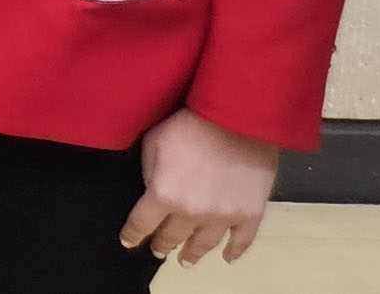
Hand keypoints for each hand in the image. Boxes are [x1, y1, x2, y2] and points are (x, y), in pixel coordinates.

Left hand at [121, 107, 278, 264]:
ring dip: (192, 253)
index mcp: (163, 196)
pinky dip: (234, 251)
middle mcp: (192, 213)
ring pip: (204, 244)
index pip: (141, 224)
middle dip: (162, 244)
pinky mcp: (250, 213)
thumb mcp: (153, 144)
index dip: (133, 234)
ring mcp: (224, 216)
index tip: (129, 241)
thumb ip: (150, 173)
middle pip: (172, 236)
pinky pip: (242, 241)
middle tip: (158, 250)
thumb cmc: (189, 125)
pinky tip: (227, 258)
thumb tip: (152, 190)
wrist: (236, 119)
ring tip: (185, 260)